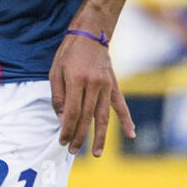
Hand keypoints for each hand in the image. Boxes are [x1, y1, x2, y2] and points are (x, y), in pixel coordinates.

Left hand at [49, 32, 134, 156]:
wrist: (90, 33)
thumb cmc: (68, 53)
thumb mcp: (55, 72)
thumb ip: (58, 97)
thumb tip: (62, 120)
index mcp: (76, 81)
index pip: (72, 113)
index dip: (67, 129)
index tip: (62, 141)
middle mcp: (93, 84)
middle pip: (87, 118)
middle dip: (79, 137)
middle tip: (73, 151)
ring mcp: (106, 85)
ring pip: (103, 116)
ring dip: (100, 136)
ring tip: (96, 153)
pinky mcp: (114, 85)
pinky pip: (121, 105)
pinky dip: (126, 120)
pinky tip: (130, 134)